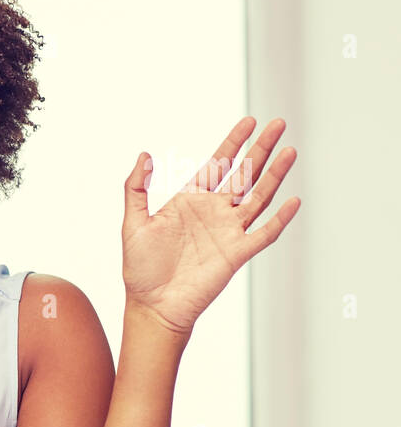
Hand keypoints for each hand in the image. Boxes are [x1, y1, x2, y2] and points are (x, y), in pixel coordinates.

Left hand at [121, 116, 301, 336]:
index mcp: (191, 201)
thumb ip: (136, 188)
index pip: (217, 165)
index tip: (250, 121)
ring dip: (275, 175)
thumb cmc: (140, 268)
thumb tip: (144, 155)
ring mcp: (228, 232)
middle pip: (244, 174)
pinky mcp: (237, 254)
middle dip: (261, 149)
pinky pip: (264, 234)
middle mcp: (214, 212)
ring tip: (290, 151)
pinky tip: (293, 201)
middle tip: (279, 124)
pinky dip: (279, 219)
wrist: (152, 305)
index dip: (234, 143)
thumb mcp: (133, 223)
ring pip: (258, 197)